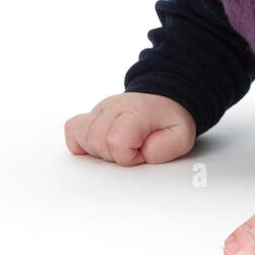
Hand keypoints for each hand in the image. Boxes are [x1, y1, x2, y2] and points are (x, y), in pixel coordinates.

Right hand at [63, 92, 195, 164]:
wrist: (164, 99)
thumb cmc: (168, 120)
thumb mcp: (181, 136)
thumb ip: (165, 149)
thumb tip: (144, 153)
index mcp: (138, 112)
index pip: (117, 140)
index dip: (128, 156)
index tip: (140, 152)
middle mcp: (115, 107)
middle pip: (96, 141)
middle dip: (113, 154)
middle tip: (131, 149)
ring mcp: (101, 109)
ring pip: (82, 136)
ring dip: (98, 149)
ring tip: (118, 145)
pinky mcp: (91, 114)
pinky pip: (73, 130)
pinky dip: (82, 142)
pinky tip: (100, 143)